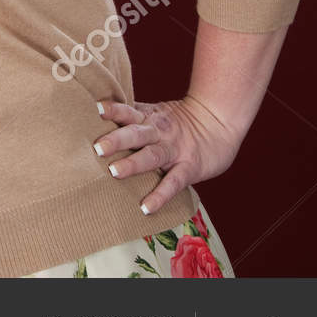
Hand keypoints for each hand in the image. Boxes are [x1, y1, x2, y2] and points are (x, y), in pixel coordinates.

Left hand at [92, 94, 242, 214]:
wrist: (220, 121)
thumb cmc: (180, 119)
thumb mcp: (156, 112)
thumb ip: (132, 116)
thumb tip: (96, 118)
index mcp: (149, 117)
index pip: (128, 111)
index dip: (114, 110)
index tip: (96, 109)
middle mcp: (159, 132)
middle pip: (136, 134)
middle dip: (117, 140)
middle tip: (98, 147)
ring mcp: (174, 150)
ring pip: (152, 156)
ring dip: (133, 164)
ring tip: (114, 173)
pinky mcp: (189, 167)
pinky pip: (174, 183)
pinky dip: (160, 195)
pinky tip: (146, 208)